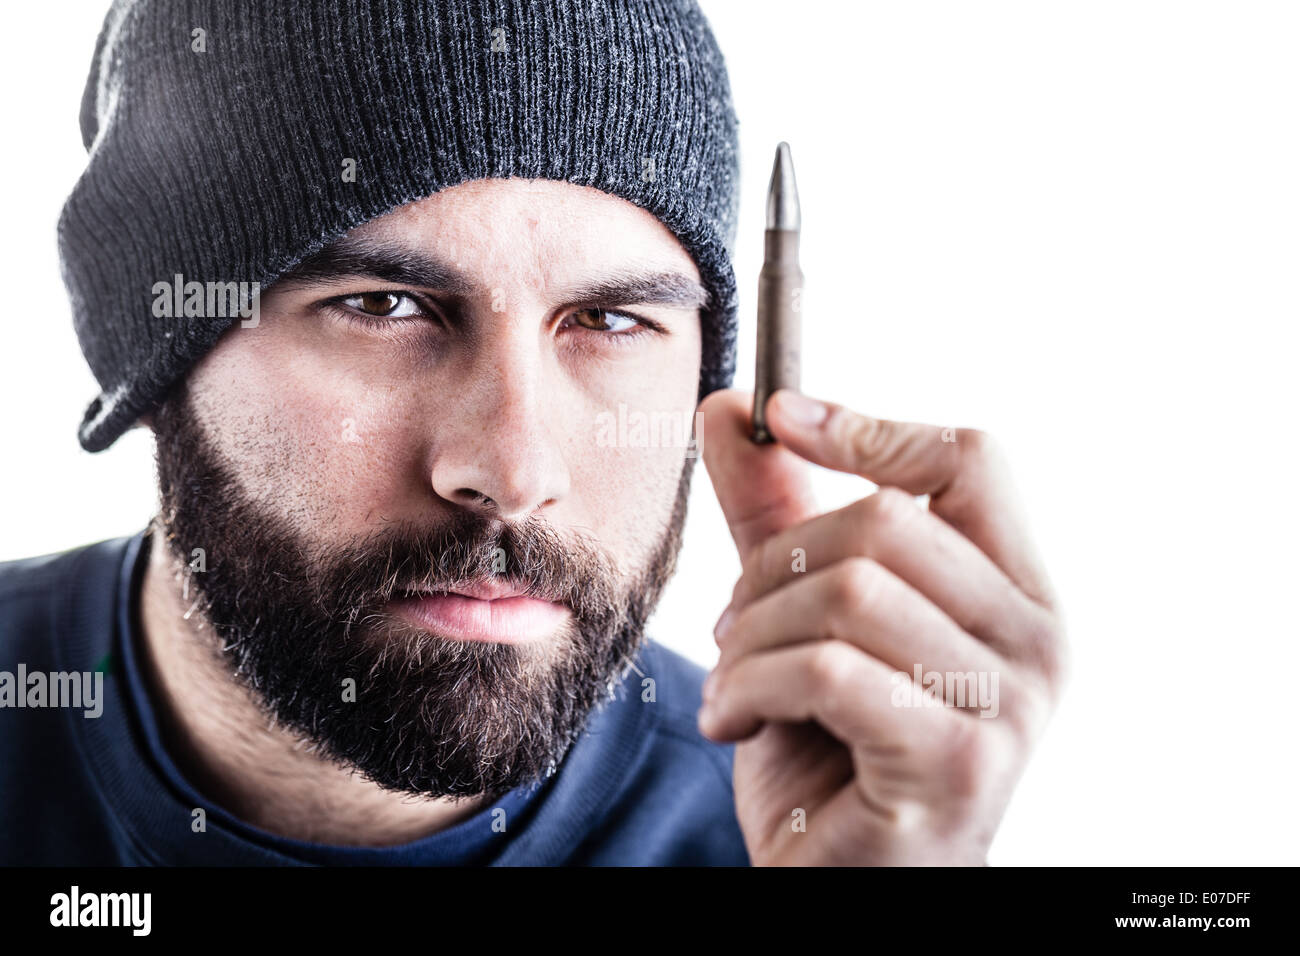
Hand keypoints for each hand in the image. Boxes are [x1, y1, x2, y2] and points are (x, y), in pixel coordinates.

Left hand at [697, 389, 1066, 865]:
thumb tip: (730, 406)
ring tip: (734, 677)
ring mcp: (1007, 707)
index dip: (873, 427)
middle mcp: (1037, 641)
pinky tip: (733, 721)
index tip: (783, 416)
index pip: (972, 460)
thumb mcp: (800, 613)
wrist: (840, 880)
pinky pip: (826, 671)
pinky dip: (751, 686)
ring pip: (848, 593)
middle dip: (774, 565)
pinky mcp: (956, 765)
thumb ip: (775, 511)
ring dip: (753, 635)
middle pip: (886, 521)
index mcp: (1015, 590)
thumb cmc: (833, 747)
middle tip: (733, 620)